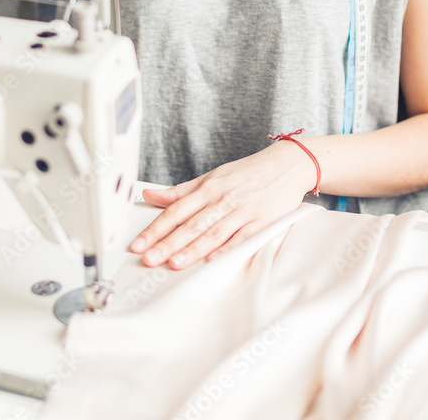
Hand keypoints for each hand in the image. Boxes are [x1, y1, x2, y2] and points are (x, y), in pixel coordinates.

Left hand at [128, 140, 316, 269]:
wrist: (288, 163)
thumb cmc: (248, 172)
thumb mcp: (213, 177)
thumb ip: (182, 191)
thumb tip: (150, 195)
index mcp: (209, 187)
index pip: (176, 210)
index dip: (156, 228)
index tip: (139, 244)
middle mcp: (223, 198)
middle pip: (192, 224)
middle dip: (168, 243)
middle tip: (149, 259)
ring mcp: (243, 210)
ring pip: (214, 232)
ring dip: (193, 249)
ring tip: (174, 263)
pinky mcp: (262, 220)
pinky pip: (242, 237)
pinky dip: (227, 248)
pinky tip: (213, 260)